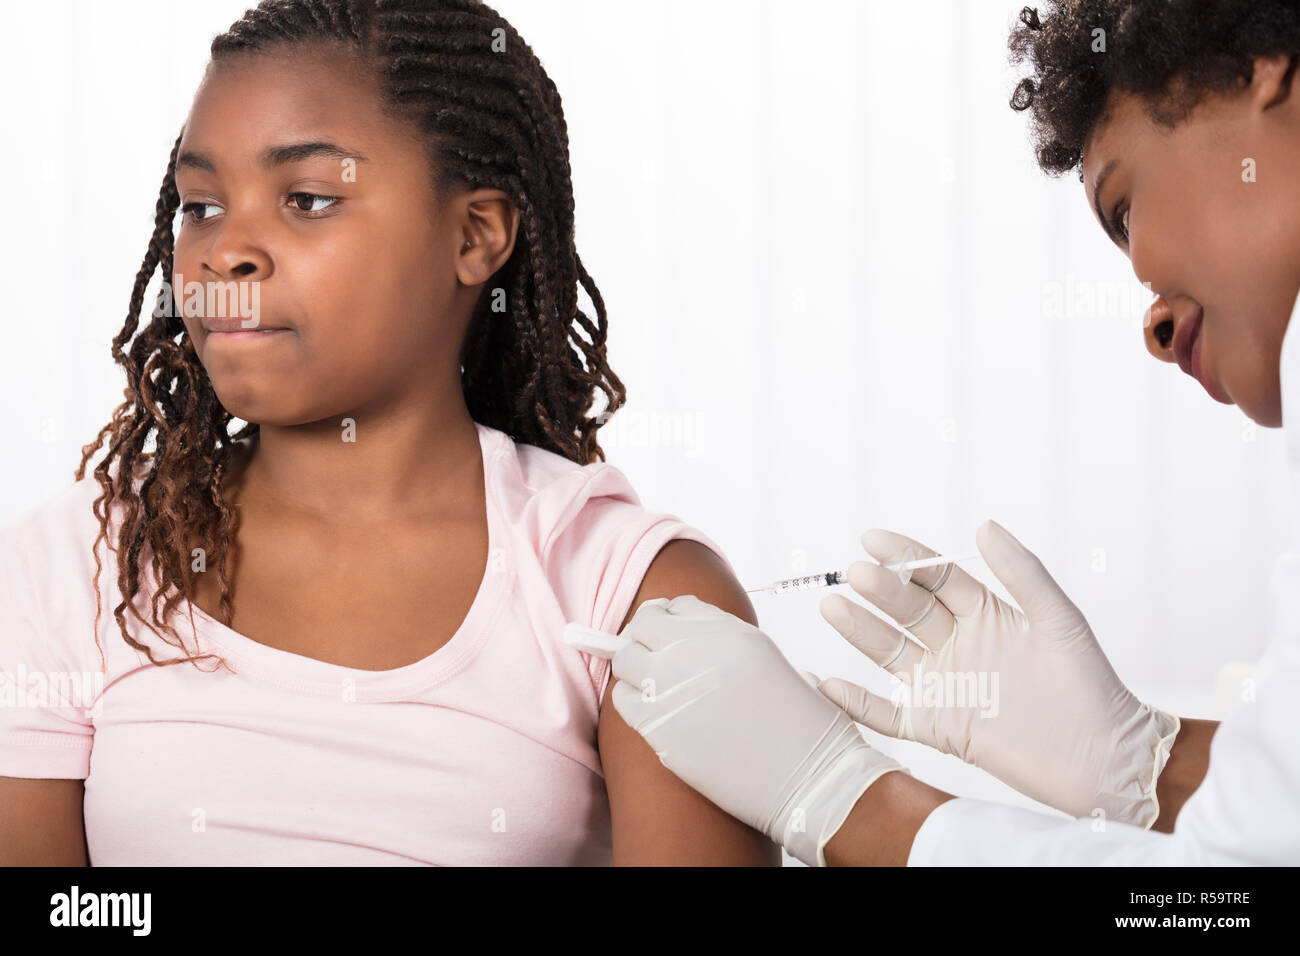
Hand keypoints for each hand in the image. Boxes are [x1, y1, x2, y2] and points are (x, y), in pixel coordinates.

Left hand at [570, 595, 907, 865]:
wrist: (813, 778)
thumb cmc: (805, 730)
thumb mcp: (772, 663)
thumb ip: (730, 649)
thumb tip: (695, 650)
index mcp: (732, 633)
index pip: (679, 606)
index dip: (670, 621)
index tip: (670, 636)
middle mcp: (699, 651)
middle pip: (644, 624)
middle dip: (643, 638)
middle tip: (649, 656)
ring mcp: (675, 686)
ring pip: (624, 658)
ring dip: (632, 668)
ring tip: (648, 686)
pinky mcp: (660, 727)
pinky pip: (623, 701)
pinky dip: (631, 702)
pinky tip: (649, 713)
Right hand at [817, 520, 1179, 827]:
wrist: (1103, 757)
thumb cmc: (1090, 685)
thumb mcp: (1058, 619)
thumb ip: (1022, 572)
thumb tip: (983, 524)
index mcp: (985, 614)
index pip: (935, 577)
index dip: (904, 557)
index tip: (872, 540)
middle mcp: (958, 644)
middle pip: (908, 611)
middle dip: (880, 591)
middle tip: (855, 574)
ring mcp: (945, 685)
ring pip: (891, 653)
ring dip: (860, 632)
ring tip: (832, 607)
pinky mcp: (939, 728)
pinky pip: (889, 714)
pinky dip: (857, 703)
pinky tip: (827, 685)